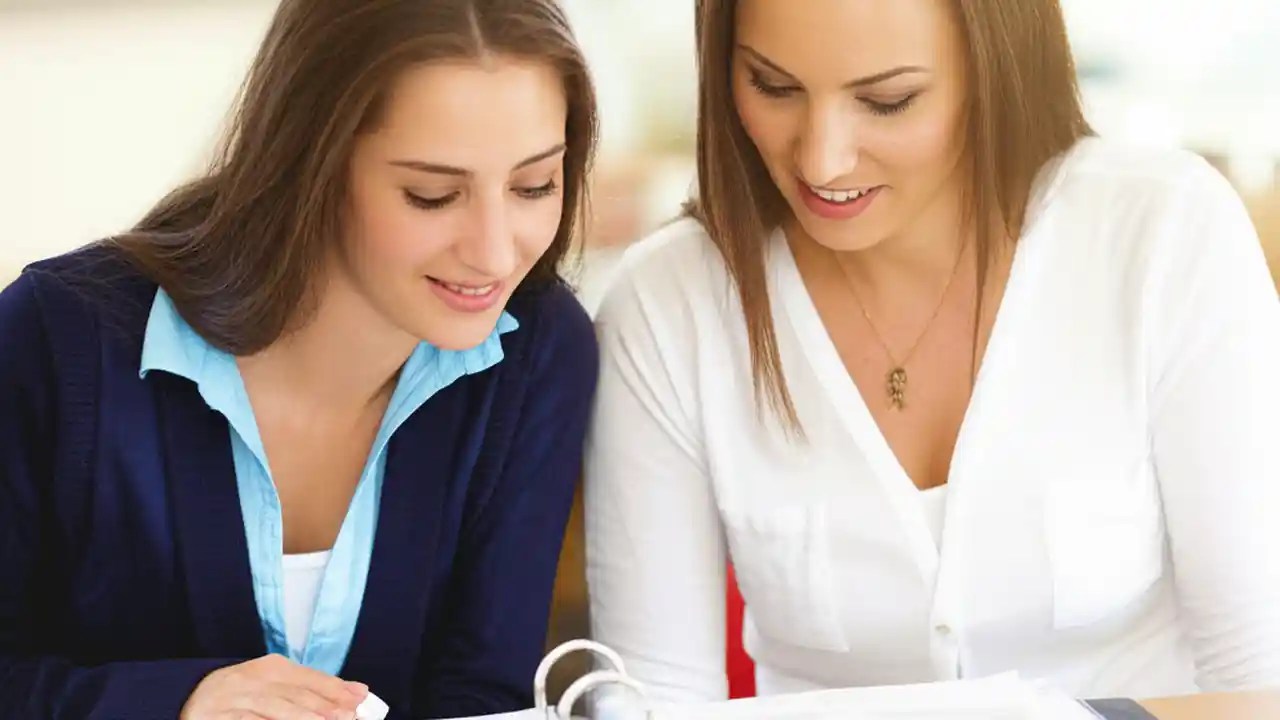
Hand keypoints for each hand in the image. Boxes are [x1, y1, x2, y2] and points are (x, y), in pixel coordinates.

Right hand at [180, 654, 368, 719]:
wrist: (188, 698)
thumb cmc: (244, 696)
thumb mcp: (277, 686)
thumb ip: (315, 688)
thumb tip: (359, 692)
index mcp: (270, 668)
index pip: (309, 679)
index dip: (335, 691)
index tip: (359, 703)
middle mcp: (252, 679)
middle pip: (295, 695)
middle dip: (324, 709)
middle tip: (347, 718)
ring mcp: (233, 699)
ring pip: (274, 709)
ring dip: (302, 719)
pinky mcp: (216, 718)